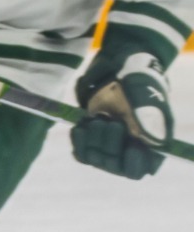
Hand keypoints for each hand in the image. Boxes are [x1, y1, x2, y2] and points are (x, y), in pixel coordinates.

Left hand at [71, 42, 172, 179]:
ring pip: (95, 159)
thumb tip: (153, 143)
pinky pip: (81, 151)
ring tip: (97, 117)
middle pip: (114, 167)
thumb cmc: (138, 74)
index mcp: (153, 139)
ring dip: (91, 141)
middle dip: (108, 146)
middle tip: (108, 121)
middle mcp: (132, 144)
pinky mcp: (94, 135)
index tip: (130, 146)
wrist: (119, 61)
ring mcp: (112, 141)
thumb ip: (147, 114)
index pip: (142, 169)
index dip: (132, 164)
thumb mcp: (143, 91)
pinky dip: (78, 140)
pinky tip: (82, 123)